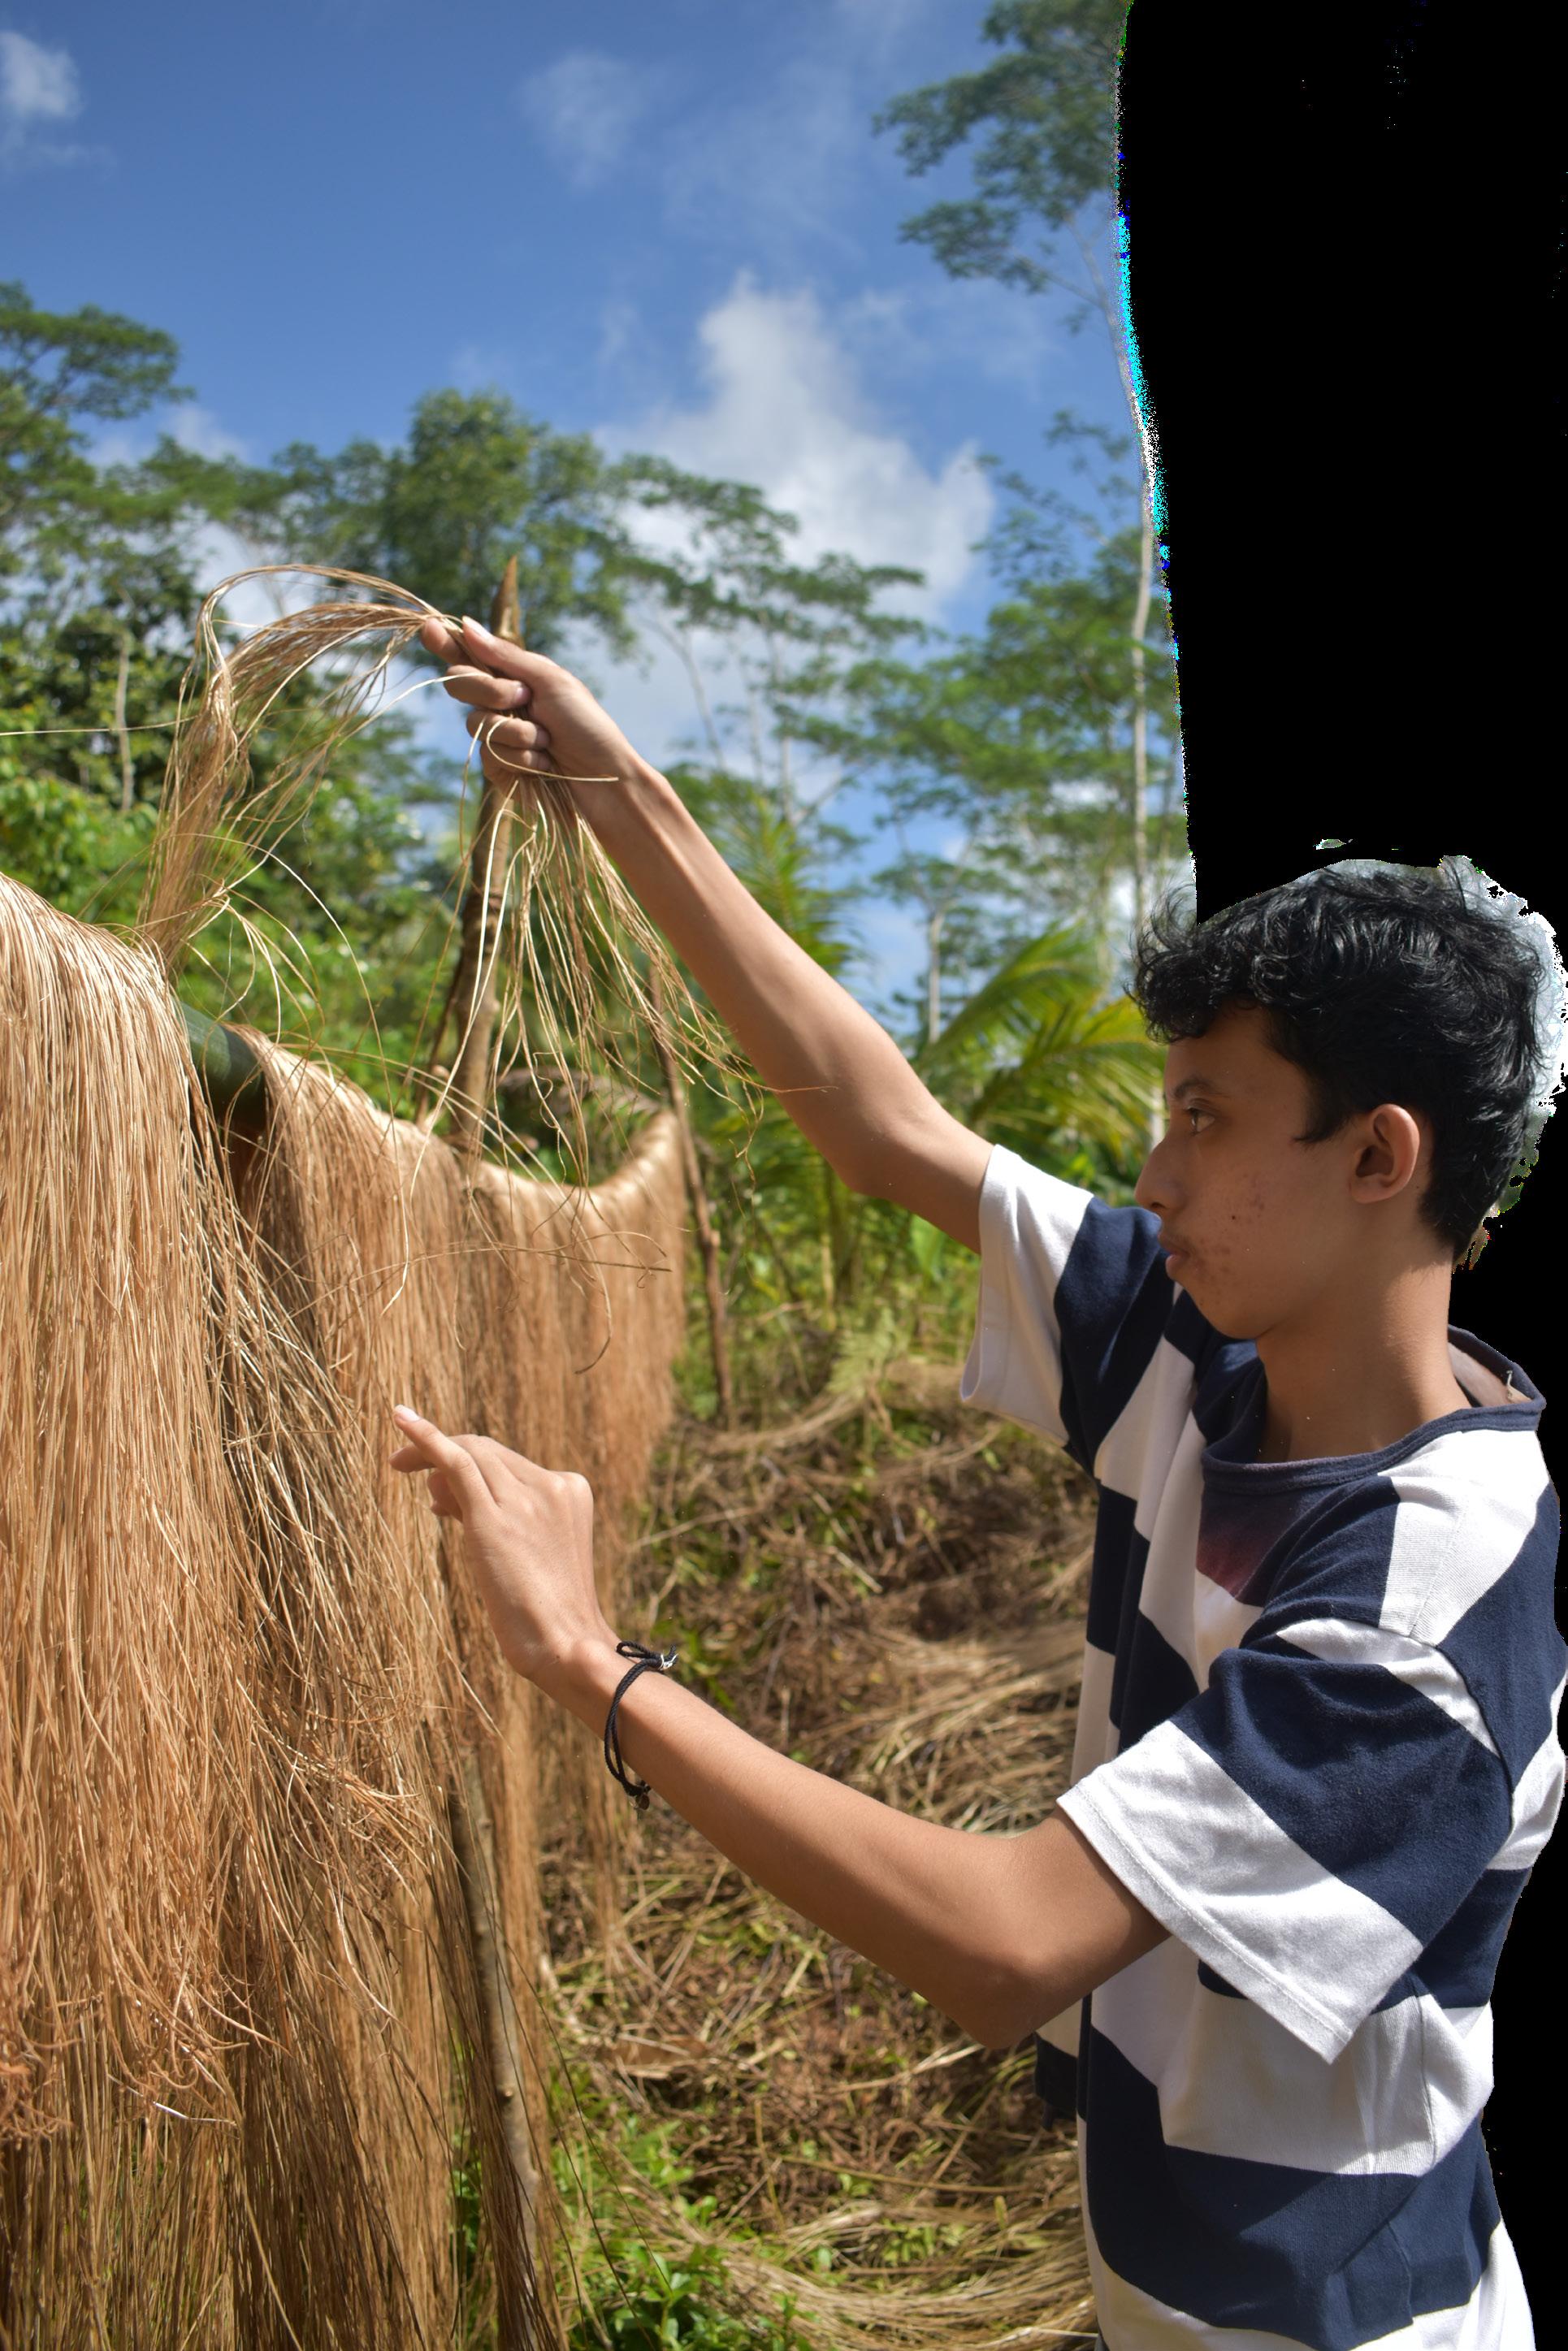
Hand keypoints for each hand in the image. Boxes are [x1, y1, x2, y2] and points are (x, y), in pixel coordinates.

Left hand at [389, 1405, 614, 1692]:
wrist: (563, 1643)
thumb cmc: (546, 1614)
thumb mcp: (528, 1555)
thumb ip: (495, 1518)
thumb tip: (442, 1491)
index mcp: (571, 1490)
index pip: (510, 1463)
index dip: (473, 1468)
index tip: (443, 1490)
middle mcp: (551, 1485)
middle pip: (488, 1452)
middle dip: (447, 1456)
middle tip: (409, 1472)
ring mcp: (524, 1497)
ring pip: (470, 1453)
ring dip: (429, 1453)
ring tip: (400, 1466)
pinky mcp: (492, 1516)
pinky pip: (455, 1461)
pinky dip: (426, 1436)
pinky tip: (400, 1419)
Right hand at [418, 614, 650, 819]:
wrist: (604, 777)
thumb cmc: (586, 724)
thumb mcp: (550, 681)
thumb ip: (505, 656)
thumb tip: (466, 623)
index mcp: (510, 676)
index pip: (467, 656)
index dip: (445, 643)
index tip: (429, 628)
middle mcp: (498, 703)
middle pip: (459, 685)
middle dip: (491, 690)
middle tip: (524, 697)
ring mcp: (496, 737)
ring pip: (475, 724)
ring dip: (517, 731)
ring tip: (547, 740)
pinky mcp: (499, 770)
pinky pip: (489, 757)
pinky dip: (522, 758)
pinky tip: (545, 763)